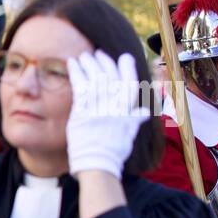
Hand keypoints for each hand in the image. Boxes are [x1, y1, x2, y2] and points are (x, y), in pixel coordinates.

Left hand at [65, 50, 144, 178]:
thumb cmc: (113, 152)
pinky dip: (76, 72)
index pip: (130, 82)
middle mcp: (115, 105)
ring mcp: (99, 106)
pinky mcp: (82, 110)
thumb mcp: (129, 135)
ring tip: (84, 55)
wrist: (97, 164)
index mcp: (128, 109)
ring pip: (95, 77)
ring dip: (89, 63)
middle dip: (104, 62)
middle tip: (97, 53)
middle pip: (111, 76)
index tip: (123, 56)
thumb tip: (145, 113)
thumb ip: (134, 121)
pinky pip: (79, 85)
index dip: (127, 67)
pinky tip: (73, 63)